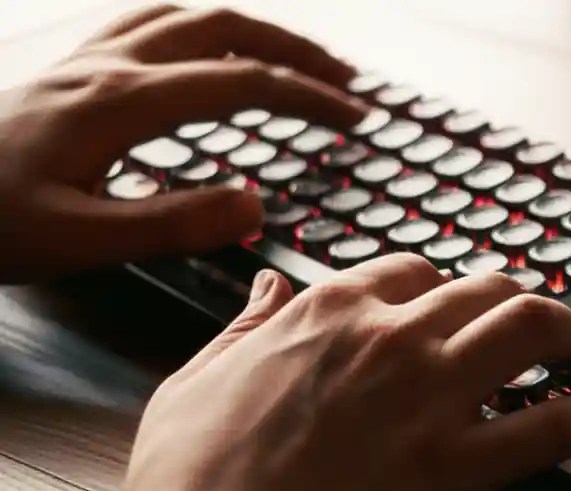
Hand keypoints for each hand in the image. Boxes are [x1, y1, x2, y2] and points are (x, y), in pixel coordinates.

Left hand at [0, 5, 365, 282]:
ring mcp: (85, 57)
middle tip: (346, 81)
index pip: (241, 82)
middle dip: (296, 50)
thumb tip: (255, 203)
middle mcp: (108, 64)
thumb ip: (174, 222)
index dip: (309, 96)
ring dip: (254, 29)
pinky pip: (148, 19)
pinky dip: (200, 24)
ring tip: (294, 56)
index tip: (355, 118)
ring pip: (188, 15)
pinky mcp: (68, 67)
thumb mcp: (81, 240)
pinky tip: (208, 45)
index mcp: (121, 103)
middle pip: (226, 28)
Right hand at [123, 258, 570, 490]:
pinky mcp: (462, 464)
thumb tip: (269, 285)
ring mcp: (434, 396)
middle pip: (484, 289)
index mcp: (330, 312)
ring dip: (563, 332)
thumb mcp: (200, 377)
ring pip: (530, 329)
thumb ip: (247, 325)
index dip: (438, 291)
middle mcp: (392, 337)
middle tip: (526, 328)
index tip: (448, 310)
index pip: (410, 271)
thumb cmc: (193, 478)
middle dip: (512, 303)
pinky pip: (552, 426)